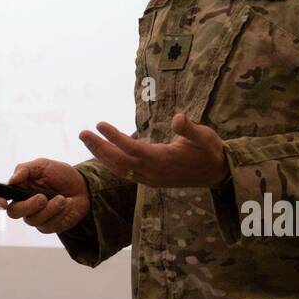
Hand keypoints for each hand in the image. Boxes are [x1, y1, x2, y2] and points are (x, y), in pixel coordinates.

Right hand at [0, 158, 89, 234]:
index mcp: (17, 189)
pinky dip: (59, 213)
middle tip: (42, 197)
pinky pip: (48, 225)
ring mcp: (36, 217)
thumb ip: (25, 170)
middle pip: (14, 212)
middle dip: (28, 206)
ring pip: (33, 220)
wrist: (83, 186)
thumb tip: (11, 180)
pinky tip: (67, 204)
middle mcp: (23, 205)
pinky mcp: (49, 226)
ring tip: (62, 198)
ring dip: (49, 209)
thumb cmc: (60, 174)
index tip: (2, 202)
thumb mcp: (43, 165)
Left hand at [78, 113, 228, 187]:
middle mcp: (153, 172)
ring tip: (86, 139)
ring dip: (101, 154)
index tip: (100, 125)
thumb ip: (189, 129)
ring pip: (120, 169)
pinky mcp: (150, 180)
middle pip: (120, 161)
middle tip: (82, 133)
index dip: (115, 138)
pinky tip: (102, 152)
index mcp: (163, 161)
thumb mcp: (205, 137)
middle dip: (99, 147)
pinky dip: (111, 162)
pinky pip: (125, 172)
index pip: (133, 149)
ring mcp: (150, 178)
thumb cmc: (209, 151)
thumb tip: (179, 118)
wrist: (216, 174)